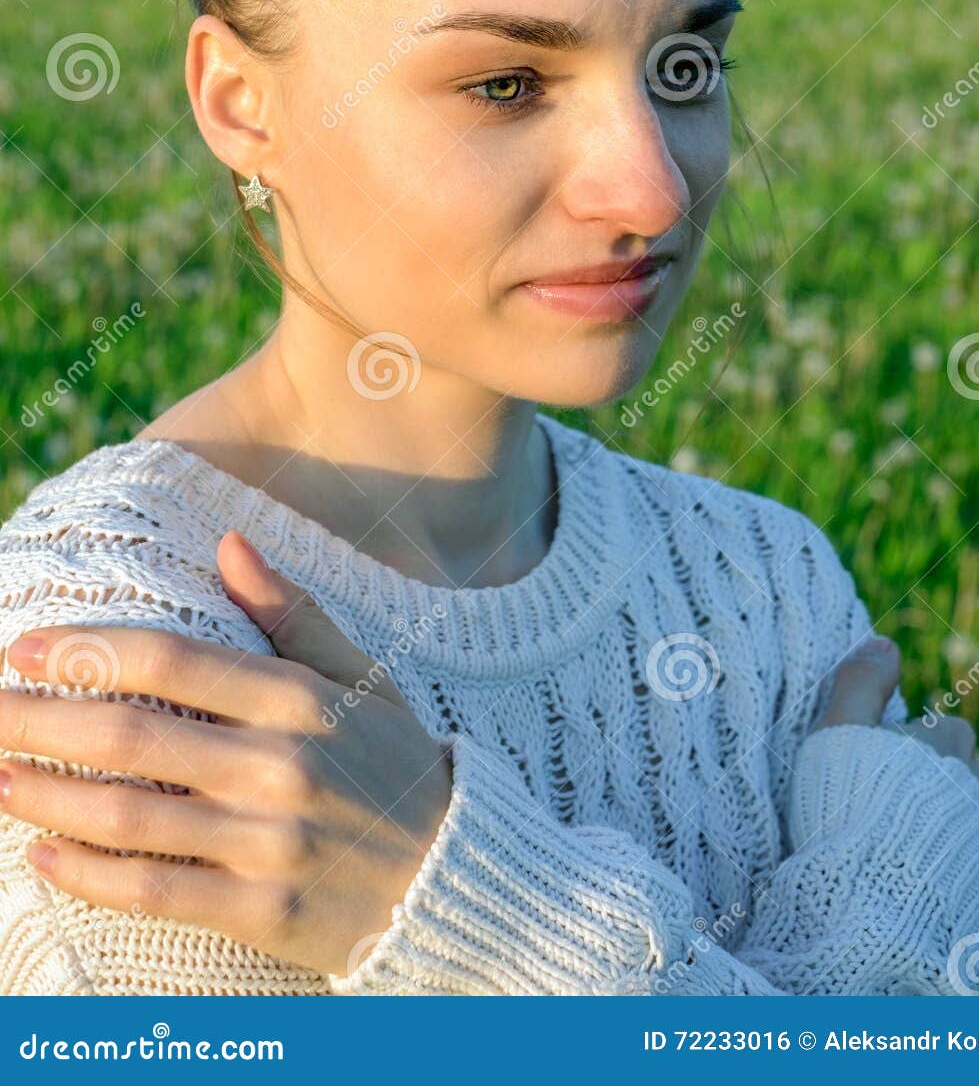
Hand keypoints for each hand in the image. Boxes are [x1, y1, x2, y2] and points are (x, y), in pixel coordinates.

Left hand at [0, 530, 453, 979]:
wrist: (458, 879)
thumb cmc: (399, 765)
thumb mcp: (361, 678)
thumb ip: (291, 613)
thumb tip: (228, 542)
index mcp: (300, 700)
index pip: (172, 661)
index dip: (88, 651)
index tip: (23, 647)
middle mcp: (279, 768)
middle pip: (130, 736)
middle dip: (38, 721)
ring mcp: (268, 844)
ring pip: (128, 816)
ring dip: (46, 796)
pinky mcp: (262, 913)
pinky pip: (155, 892)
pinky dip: (89, 875)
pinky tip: (43, 855)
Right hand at [812, 635, 978, 896]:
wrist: (872, 917)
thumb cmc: (844, 819)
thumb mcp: (833, 735)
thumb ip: (859, 682)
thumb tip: (885, 644)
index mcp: (949, 743)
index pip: (945, 733)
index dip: (913, 755)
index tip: (883, 780)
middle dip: (955, 792)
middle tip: (906, 821)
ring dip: (978, 834)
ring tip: (932, 858)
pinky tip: (949, 894)